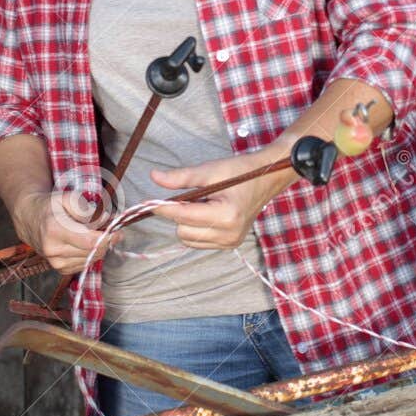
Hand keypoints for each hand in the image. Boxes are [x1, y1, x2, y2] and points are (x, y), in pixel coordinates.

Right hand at [12, 189, 118, 276]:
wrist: (29, 219)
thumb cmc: (50, 206)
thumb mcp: (67, 198)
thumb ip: (87, 209)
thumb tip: (106, 219)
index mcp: (55, 230)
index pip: (90, 242)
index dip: (108, 238)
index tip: (118, 231)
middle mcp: (54, 250)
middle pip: (92, 251)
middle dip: (106, 241)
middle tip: (109, 229)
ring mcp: (56, 262)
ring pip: (91, 259)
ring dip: (99, 248)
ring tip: (95, 234)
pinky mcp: (60, 269)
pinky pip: (85, 264)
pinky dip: (90, 254)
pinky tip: (86, 243)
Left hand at [148, 152, 285, 249]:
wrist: (266, 179)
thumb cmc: (240, 172)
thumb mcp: (210, 170)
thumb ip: (181, 177)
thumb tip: (154, 177)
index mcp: (226, 215)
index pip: (183, 216)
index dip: (163, 207)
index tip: (149, 202)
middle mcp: (229, 234)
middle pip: (182, 230)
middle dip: (180, 213)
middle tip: (191, 196)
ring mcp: (230, 242)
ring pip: (188, 239)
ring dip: (187, 222)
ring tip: (203, 204)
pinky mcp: (230, 245)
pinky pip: (199, 242)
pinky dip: (196, 229)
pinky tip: (208, 213)